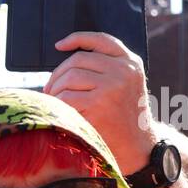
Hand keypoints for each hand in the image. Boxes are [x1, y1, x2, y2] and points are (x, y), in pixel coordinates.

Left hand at [44, 32, 154, 170]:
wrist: (138, 149)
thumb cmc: (124, 120)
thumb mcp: (125, 87)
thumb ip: (106, 70)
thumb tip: (67, 62)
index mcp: (131, 63)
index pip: (101, 40)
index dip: (78, 38)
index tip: (59, 45)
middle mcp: (123, 70)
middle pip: (78, 60)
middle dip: (58, 74)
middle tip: (50, 90)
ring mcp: (112, 86)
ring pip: (69, 77)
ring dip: (55, 90)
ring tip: (55, 103)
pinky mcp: (98, 103)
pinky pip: (66, 97)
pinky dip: (58, 105)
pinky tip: (61, 113)